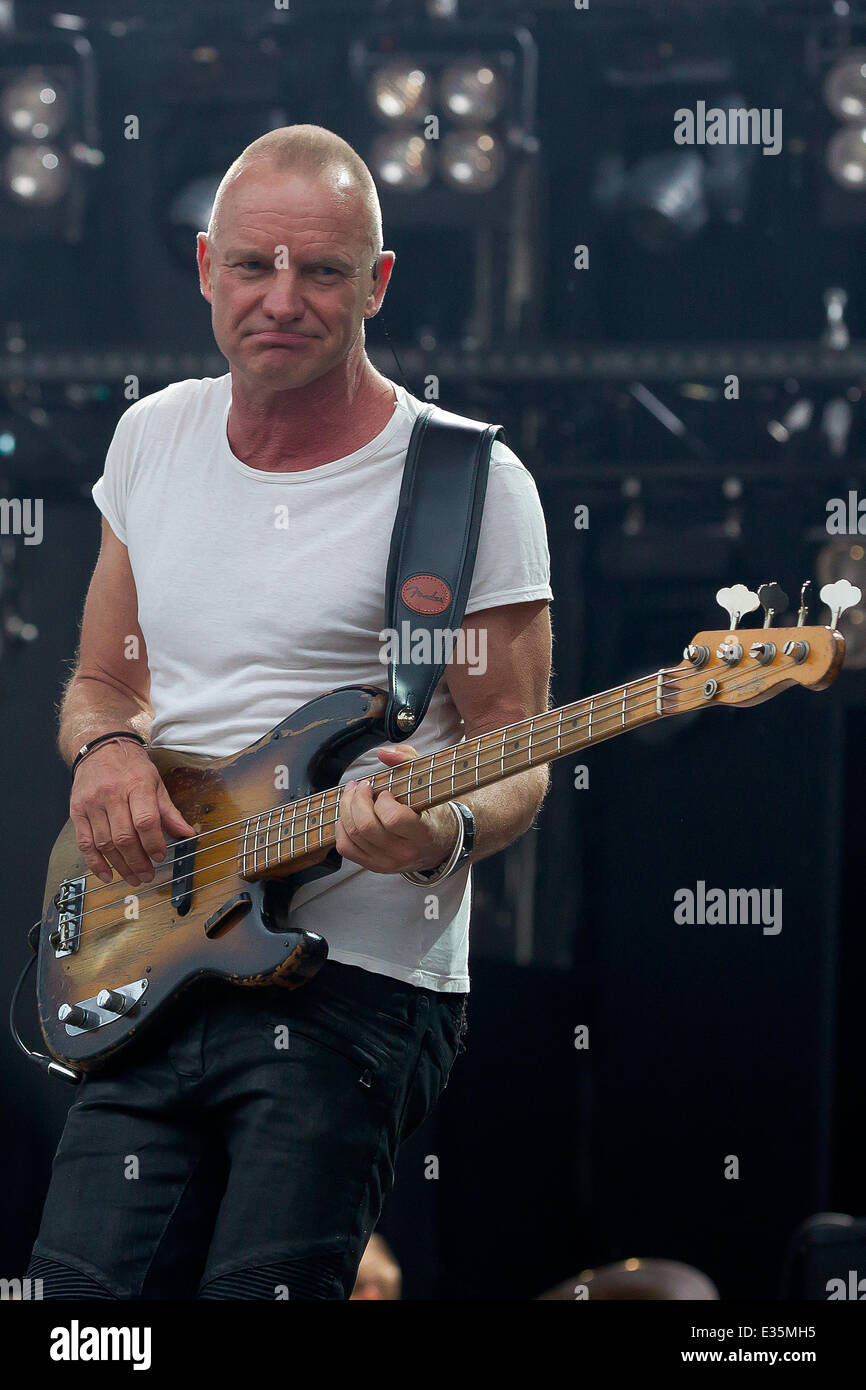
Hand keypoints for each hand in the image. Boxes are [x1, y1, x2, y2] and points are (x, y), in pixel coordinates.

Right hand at [70, 741, 196, 886]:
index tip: (160, 857)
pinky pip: (85, 843)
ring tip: (133, 877)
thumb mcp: (155, 782)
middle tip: (147, 875)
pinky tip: (107, 874)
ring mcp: (92, 804)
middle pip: (124, 837)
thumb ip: (169, 811)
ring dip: (120, 866)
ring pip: (105, 844)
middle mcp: (112, 795)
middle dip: (138, 862)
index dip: (153, 844)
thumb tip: (187, 834)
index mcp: (136, 785)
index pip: (145, 821)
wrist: (99, 747)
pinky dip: (95, 863)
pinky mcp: (77, 811)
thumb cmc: (131, 766)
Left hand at [335, 744, 459, 874]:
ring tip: (353, 793)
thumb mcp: (428, 785)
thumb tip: (382, 753)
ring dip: (346, 808)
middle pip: (366, 826)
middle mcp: (403, 853)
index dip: (383, 801)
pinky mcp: (372, 865)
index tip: (386, 792)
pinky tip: (349, 814)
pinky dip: (341, 827)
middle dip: (357, 799)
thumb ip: (408, 761)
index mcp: (422, 834)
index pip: (394, 819)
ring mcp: (386, 863)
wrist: (438, 845)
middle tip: (362, 786)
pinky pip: (346, 847)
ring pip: (353, 834)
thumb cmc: (432, 812)